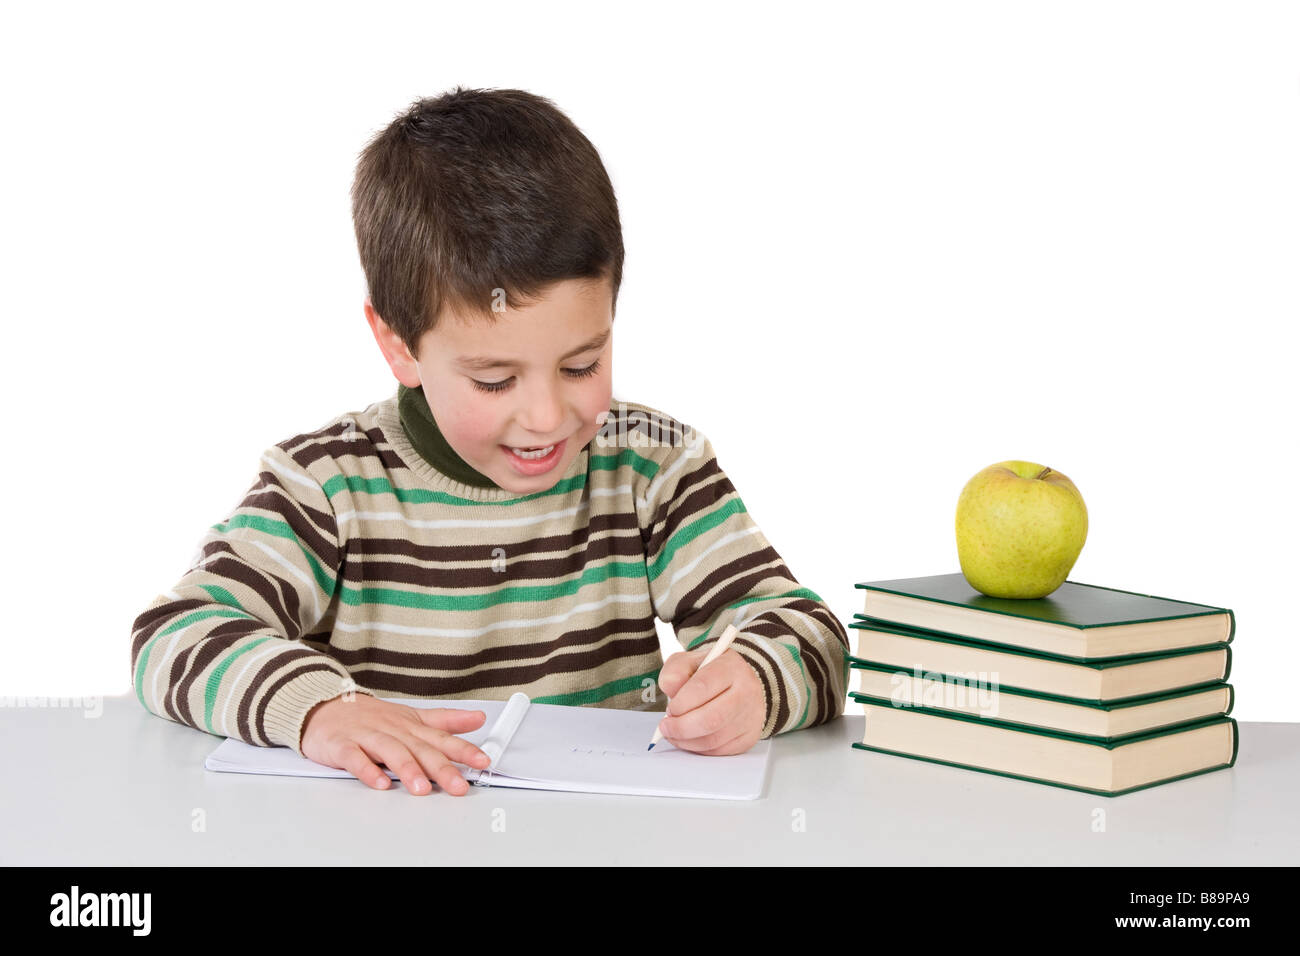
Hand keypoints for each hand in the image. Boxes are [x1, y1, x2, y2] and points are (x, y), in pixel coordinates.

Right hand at [300, 693, 491, 795]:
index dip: (463, 749)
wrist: (322, 706)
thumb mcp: (412, 716)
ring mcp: (367, 736)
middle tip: (458, 785)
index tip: (482, 761)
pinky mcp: (342, 746)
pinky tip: (380, 783)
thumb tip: (478, 718)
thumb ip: (445, 721)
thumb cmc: (369, 716)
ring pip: (390, 751)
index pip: (441, 738)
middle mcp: (392, 730)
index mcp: (410, 726)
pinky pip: (355, 758)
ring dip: (407, 769)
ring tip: (422, 789)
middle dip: (440, 768)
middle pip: (420, 748)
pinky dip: (368, 770)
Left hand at [655, 647, 764, 754]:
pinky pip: (719, 750)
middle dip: (681, 727)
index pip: (702, 687)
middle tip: (666, 727)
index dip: (681, 703)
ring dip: (687, 741)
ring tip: (674, 733)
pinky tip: (690, 738)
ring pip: (714, 739)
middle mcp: (746, 691)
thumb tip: (670, 688)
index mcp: (731, 667)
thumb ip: (675, 670)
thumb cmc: (712, 673)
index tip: (670, 709)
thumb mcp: (690, 661)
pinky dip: (699, 748)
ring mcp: (751, 716)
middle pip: (711, 719)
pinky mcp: (749, 736)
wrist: (741, 682)